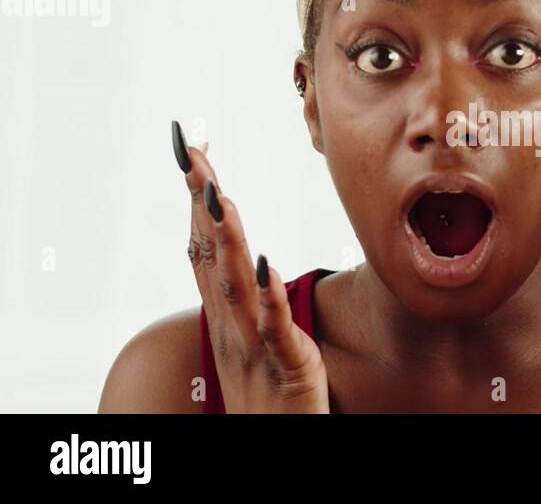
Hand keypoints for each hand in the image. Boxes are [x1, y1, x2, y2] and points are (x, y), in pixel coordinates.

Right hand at [172, 121, 329, 412]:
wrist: (272, 447)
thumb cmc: (268, 395)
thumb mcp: (253, 340)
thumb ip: (248, 302)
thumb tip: (250, 260)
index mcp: (226, 317)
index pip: (205, 250)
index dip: (199, 203)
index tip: (195, 157)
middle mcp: (231, 326)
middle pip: (210, 256)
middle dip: (202, 204)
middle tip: (194, 155)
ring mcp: (253, 345)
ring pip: (236, 285)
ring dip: (227, 240)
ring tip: (221, 196)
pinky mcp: (286, 365)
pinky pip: (275, 328)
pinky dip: (267, 297)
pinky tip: (265, 266)